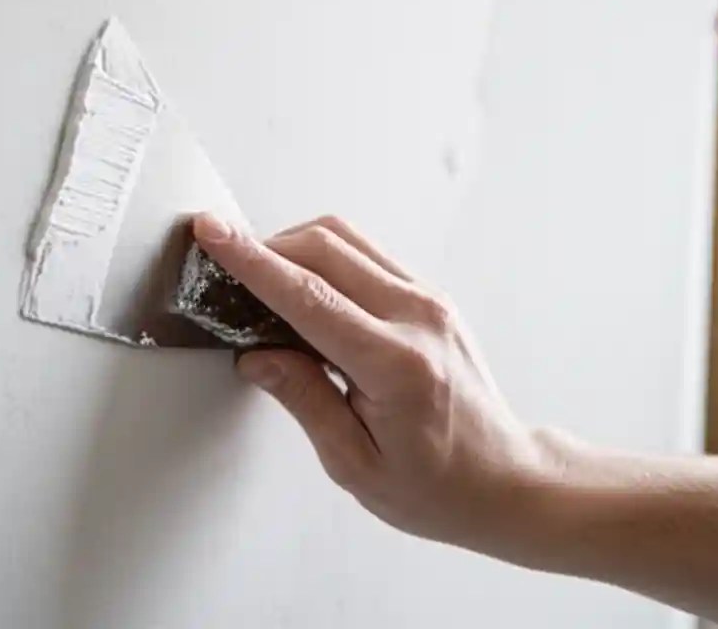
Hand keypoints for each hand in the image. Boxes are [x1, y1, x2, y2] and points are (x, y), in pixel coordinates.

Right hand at [191, 213, 548, 550]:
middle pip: (326, 247)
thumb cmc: (438, 485)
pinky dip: (327, 261)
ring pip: (349, 239)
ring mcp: (431, 302)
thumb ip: (303, 399)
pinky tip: (308, 297)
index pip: (308, 296)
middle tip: (225, 272)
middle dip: (267, 248)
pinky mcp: (432, 298)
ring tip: (263, 287)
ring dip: (297, 248)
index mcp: (396, 365)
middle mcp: (419, 319)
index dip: (252, 261)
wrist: (504, 478)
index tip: (213, 233)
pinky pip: (370, 256)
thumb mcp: (355, 463)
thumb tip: (256, 356)